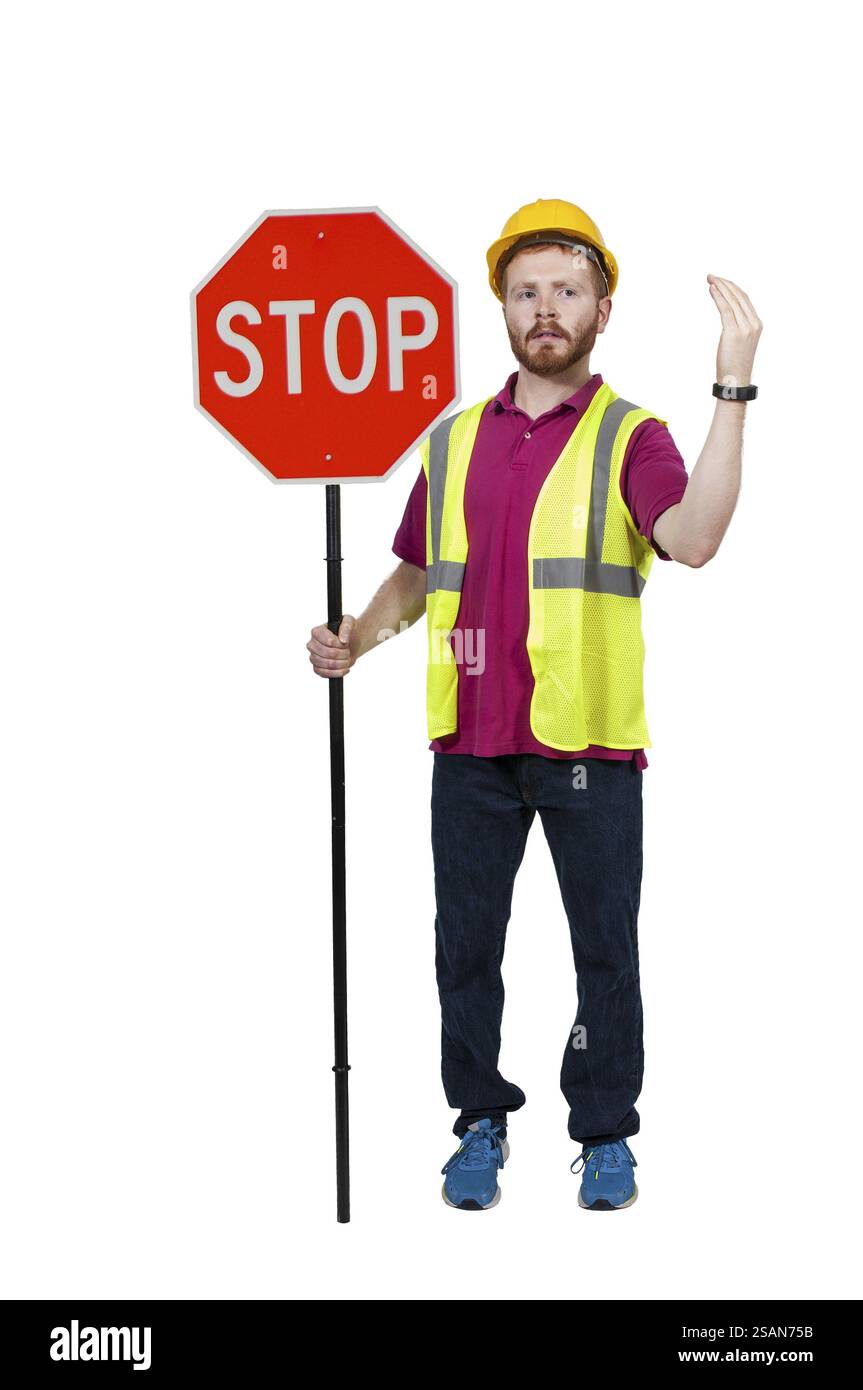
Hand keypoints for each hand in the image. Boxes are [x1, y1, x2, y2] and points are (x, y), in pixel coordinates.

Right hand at [307, 615, 356, 677]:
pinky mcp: (317, 668)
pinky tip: (345, 669)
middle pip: (326, 653)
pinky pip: (324, 674)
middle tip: (348, 652)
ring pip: (326, 664)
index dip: (339, 644)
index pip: (327, 641)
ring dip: (341, 664)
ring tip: (347, 659)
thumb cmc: (348, 631)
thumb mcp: (350, 622)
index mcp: (316, 632)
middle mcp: (312, 645)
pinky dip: (337, 673)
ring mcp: (313, 657)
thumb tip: (343, 640)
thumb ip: (346, 627)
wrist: (351, 644)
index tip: (345, 643)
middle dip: (341, 654)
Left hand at [707, 274, 762, 388]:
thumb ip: (739, 326)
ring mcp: (745, 328)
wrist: (736, 381)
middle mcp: (754, 323)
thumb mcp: (741, 341)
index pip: (745, 299)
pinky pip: (725, 310)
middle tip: (711, 276)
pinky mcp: (734, 333)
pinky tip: (712, 290)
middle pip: (739, 296)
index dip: (732, 287)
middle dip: (725, 283)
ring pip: (732, 300)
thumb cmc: (735, 364)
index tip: (721, 280)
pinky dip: (718, 298)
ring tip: (710, 280)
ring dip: (720, 287)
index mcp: (758, 324)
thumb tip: (728, 313)